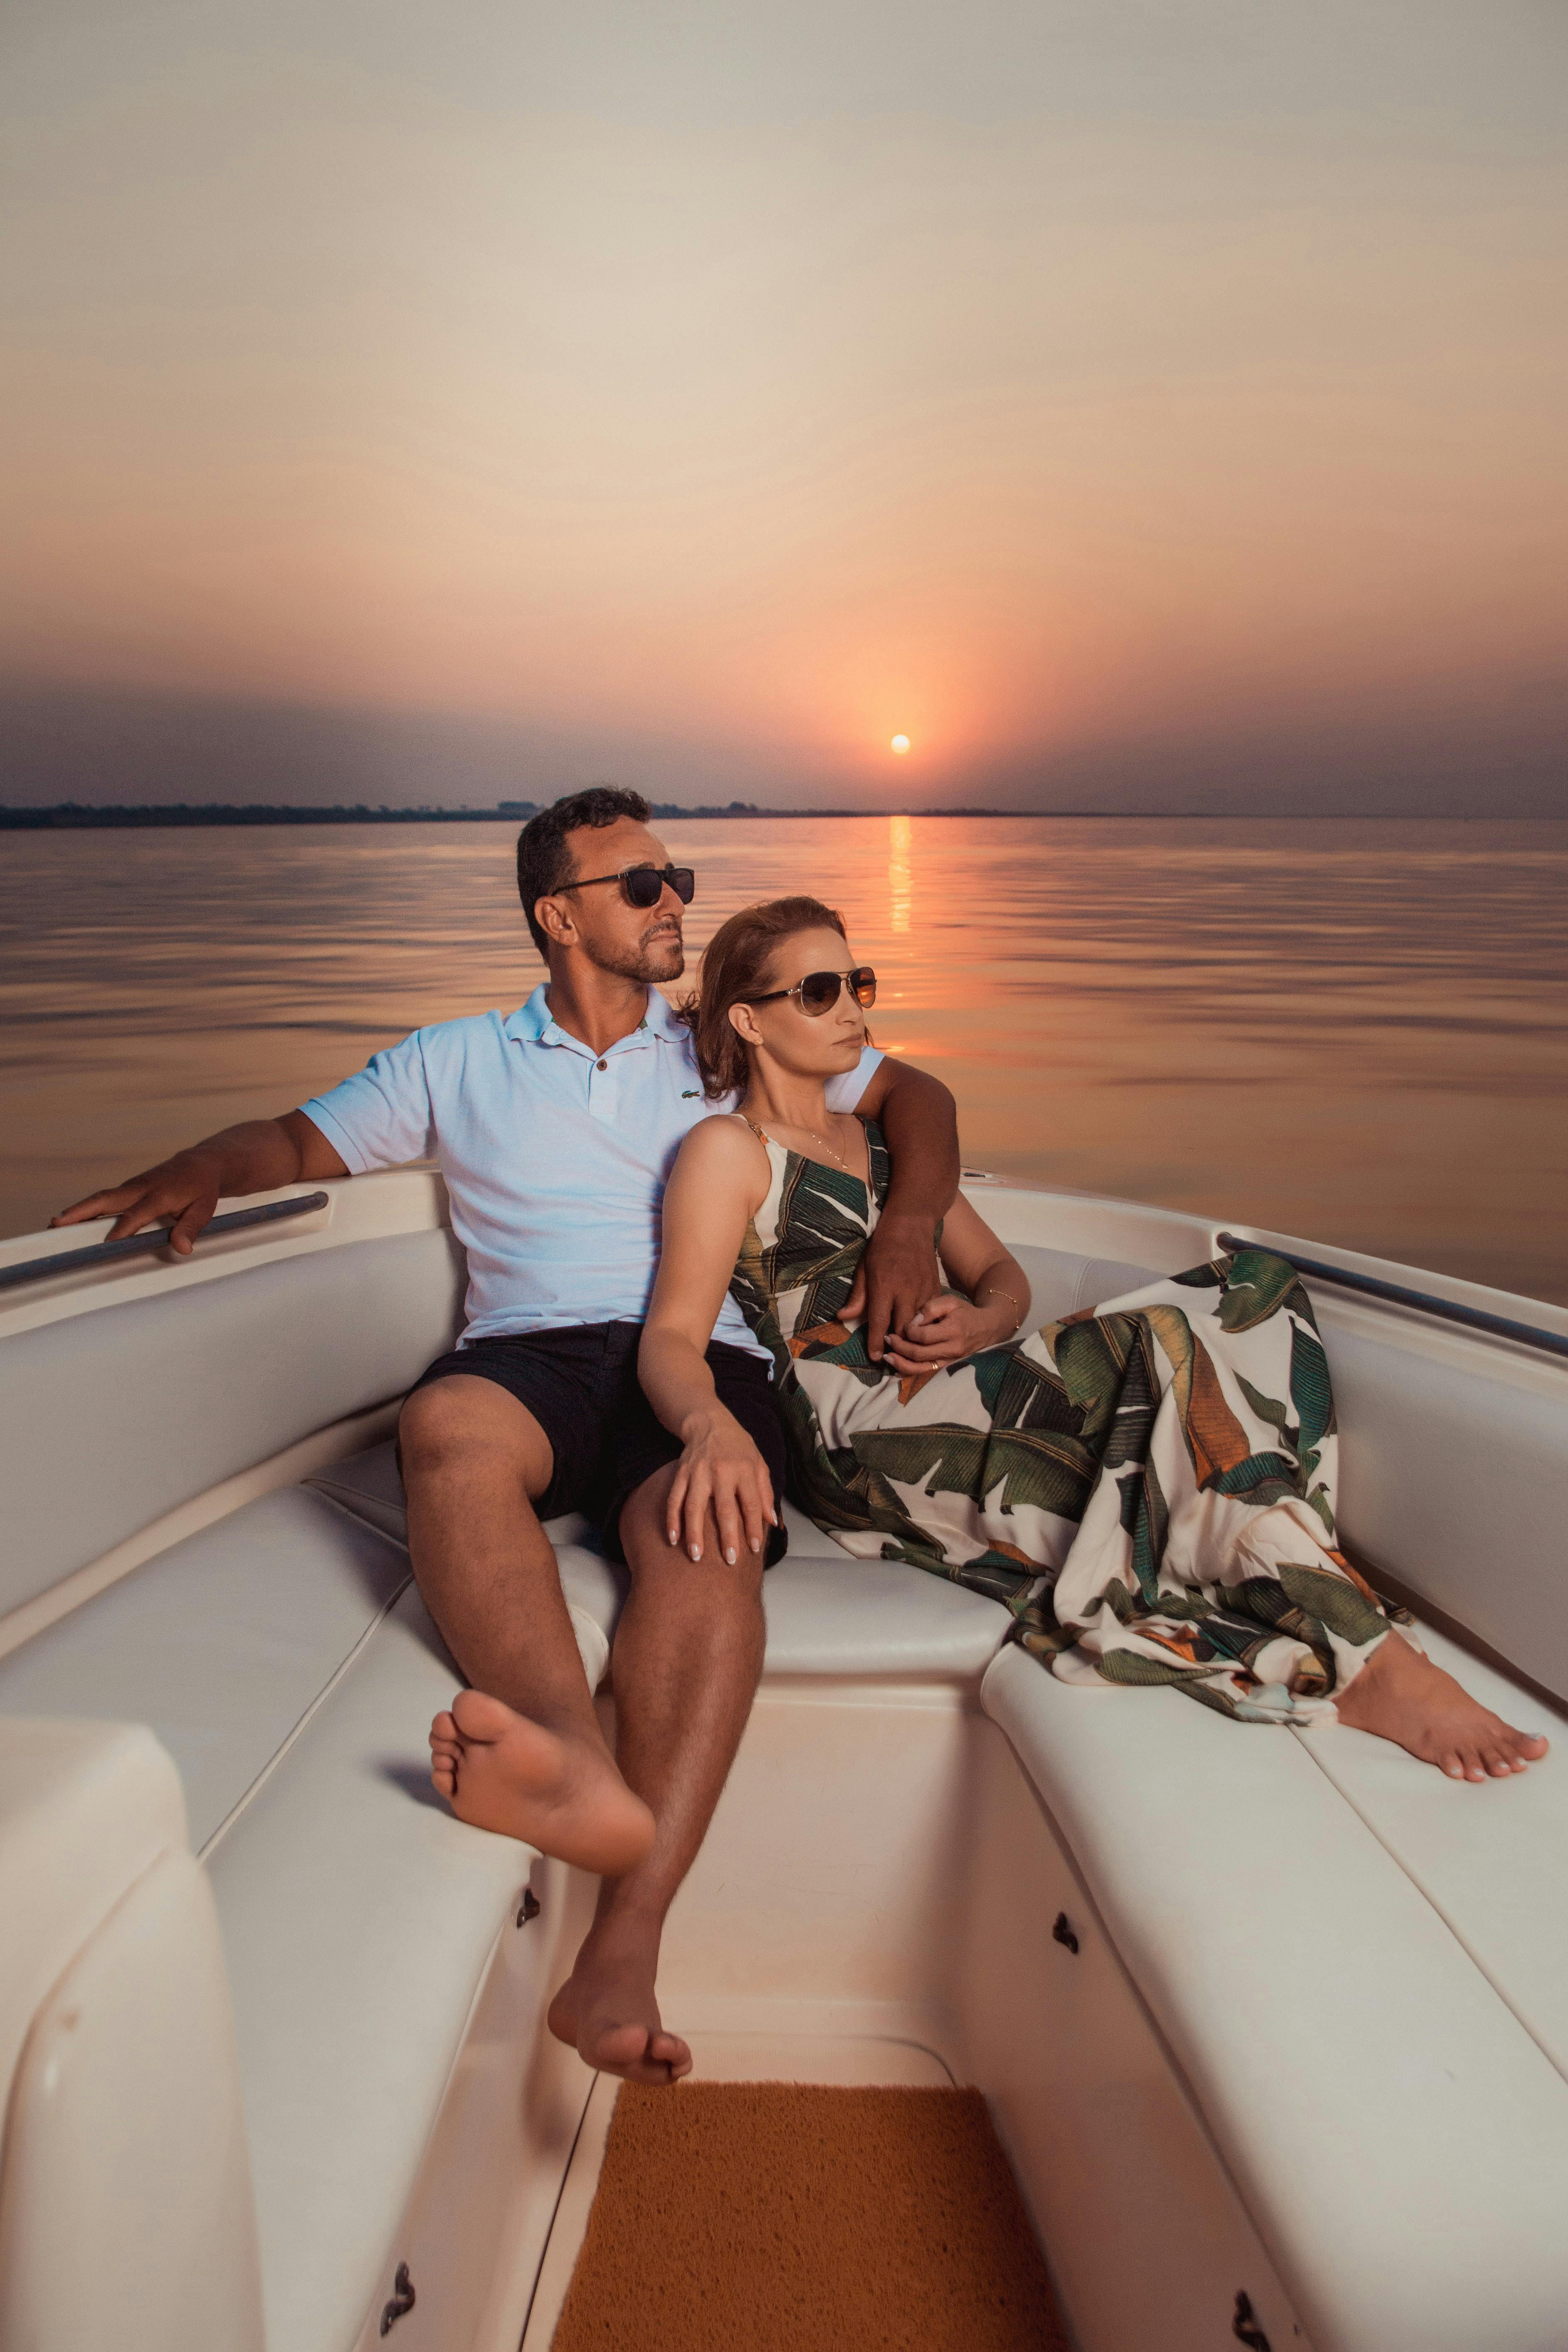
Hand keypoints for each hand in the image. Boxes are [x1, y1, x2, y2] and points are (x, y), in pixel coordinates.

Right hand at [51, 1147, 227, 1254]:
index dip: (121, 1229)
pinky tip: (73, 1220)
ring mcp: (132, 1186)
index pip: (136, 1214)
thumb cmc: (202, 1189)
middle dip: (80, 1211)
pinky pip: (105, 1198)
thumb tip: (183, 1248)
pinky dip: (87, 1207)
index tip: (106, 1244)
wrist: (200, 1164)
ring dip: (77, 1210)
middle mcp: (141, 1188)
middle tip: (57, 1225)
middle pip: (105, 1199)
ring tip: (55, 1225)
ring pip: (100, 1198)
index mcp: (159, 1194)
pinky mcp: (128, 1188)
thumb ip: (191, 1228)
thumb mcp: (204, 1209)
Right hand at [666, 1406, 776, 1564]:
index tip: (754, 1549)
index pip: (751, 1504)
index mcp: (744, 1470)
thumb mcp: (758, 1463)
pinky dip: (672, 1520)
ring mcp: (698, 1473)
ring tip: (695, 1556)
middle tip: (729, 1560)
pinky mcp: (681, 1474)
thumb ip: (765, 1492)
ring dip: (694, 1534)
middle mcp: (721, 1472)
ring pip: (694, 1507)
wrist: (708, 1422)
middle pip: (724, 1509)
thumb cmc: (738, 1446)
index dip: (753, 1527)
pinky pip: (674, 1499)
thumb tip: (771, 1522)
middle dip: (727, 1537)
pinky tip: (672, 1538)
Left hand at [842, 1210, 942, 1361]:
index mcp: (884, 1286)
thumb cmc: (882, 1246)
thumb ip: (857, 1296)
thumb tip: (843, 1317)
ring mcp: (924, 1291)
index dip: (877, 1343)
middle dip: (897, 1345)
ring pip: (920, 1324)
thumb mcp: (864, 1268)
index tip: (876, 1358)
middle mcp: (906, 1291)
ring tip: (904, 1348)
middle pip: (902, 1328)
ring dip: (912, 1337)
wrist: (911, 1225)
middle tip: (890, 1357)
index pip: (880, 1322)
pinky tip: (920, 1330)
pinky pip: (931, 1314)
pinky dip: (925, 1324)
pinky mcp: (936, 1289)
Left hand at [882, 1290, 1015, 1373]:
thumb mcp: (950, 1301)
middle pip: (919, 1354)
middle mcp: (952, 1349)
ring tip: (887, 1356)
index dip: (908, 1332)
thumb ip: (931, 1308)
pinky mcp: (946, 1367)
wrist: (986, 1328)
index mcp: (953, 1331)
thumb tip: (913, 1321)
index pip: (924, 1336)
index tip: (903, 1325)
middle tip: (887, 1338)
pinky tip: (897, 1366)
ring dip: (901, 1364)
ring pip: (920, 1369)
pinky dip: (909, 1371)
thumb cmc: (965, 1312)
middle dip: (899, 1347)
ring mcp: (949, 1361)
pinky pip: (925, 1373)